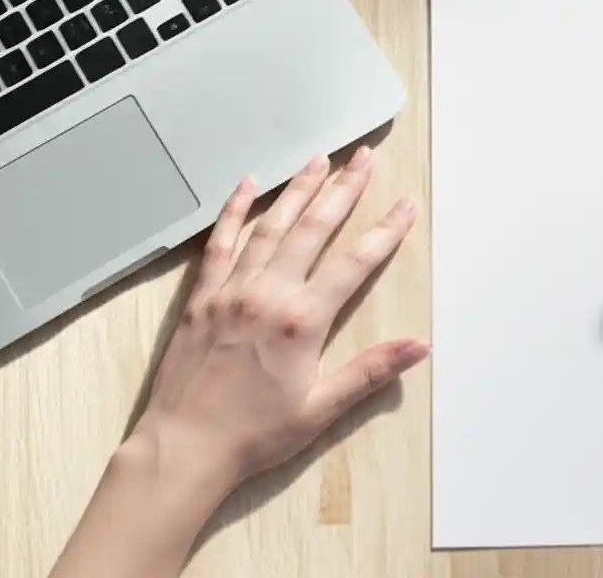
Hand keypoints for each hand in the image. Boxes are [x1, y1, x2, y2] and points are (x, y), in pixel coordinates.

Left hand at [131, 147, 428, 486]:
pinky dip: (234, 211)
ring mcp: (231, 291)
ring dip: (297, 190)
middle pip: (313, 228)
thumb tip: (418, 347)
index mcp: (301, 321)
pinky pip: (220, 243)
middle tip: (364, 157)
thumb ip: (370, 371)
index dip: (385, 232)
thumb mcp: (321, 408)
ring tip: (319, 159)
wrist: (184, 446)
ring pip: (270, 227)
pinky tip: (247, 185)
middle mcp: (267, 294)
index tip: (405, 206)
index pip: (354, 263)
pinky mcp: (202, 297)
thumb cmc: (253, 435)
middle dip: (343, 189)